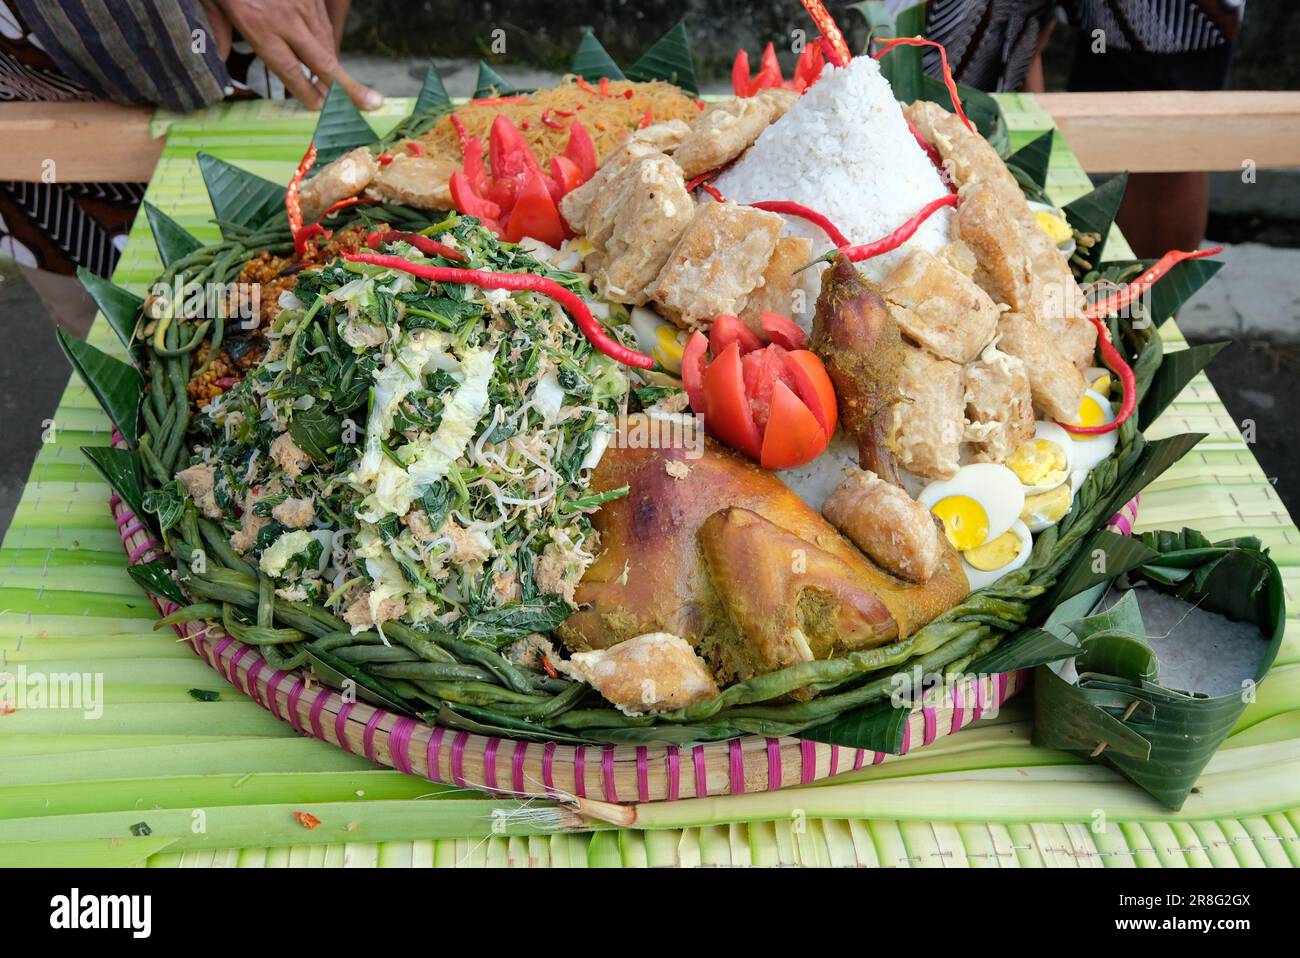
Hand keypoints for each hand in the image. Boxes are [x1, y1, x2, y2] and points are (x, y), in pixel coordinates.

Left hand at [206, 0, 381, 110]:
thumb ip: (216, 27)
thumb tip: (217, 56)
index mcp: (258, 24)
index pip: (289, 69)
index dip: (307, 92)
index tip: (318, 108)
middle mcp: (287, 19)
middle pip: (323, 62)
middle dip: (348, 88)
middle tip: (371, 105)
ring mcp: (304, 5)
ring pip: (327, 43)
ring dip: (336, 67)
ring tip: (352, 90)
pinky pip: (324, 24)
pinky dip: (327, 42)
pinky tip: (328, 56)